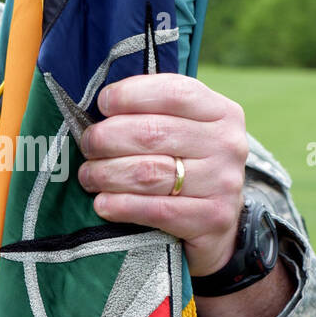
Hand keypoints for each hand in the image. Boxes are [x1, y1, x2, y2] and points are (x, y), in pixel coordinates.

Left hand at [77, 75, 247, 276]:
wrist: (219, 224)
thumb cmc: (189, 166)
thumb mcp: (186, 131)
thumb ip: (154, 113)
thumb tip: (102, 104)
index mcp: (222, 112)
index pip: (173, 92)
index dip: (130, 95)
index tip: (103, 104)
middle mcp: (227, 144)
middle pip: (153, 133)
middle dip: (108, 138)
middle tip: (87, 146)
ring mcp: (223, 183)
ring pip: (149, 173)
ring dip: (107, 173)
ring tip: (88, 176)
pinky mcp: (213, 219)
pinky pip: (156, 210)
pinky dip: (122, 205)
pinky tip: (103, 204)